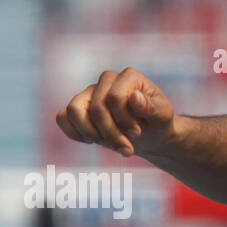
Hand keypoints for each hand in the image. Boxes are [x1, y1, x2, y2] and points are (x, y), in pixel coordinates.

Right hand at [55, 67, 179, 157]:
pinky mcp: (78, 108)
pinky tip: (93, 141)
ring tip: (108, 145)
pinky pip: (62, 118)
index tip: (137, 132)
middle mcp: (106, 81)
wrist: (152, 134)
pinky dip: (74, 133)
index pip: (115, 98)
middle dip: (112, 134)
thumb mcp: (164, 116)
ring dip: (91, 135)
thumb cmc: (158, 122)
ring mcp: (89, 93)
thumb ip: (152, 107)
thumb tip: (134, 97)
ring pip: (73, 111)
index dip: (124, 121)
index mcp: (129, 77)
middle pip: (96, 109)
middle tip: (128, 150)